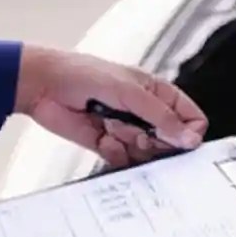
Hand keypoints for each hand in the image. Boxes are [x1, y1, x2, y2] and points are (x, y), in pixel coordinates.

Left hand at [15, 45, 208, 166]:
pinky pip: (124, 161)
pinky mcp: (108, 145)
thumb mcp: (129, 92)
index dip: (188, 133)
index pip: (190, 118)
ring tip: (113, 127)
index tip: (177, 140)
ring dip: (132, 145)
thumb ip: (161, 116)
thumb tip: (190, 137)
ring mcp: (127, 129)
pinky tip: (102, 136)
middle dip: (156, 141)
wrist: (45, 86)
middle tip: (138, 131)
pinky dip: (115, 152)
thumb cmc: (85, 75)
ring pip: (147, 154)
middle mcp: (145, 113)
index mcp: (156, 93)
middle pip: (170, 142)